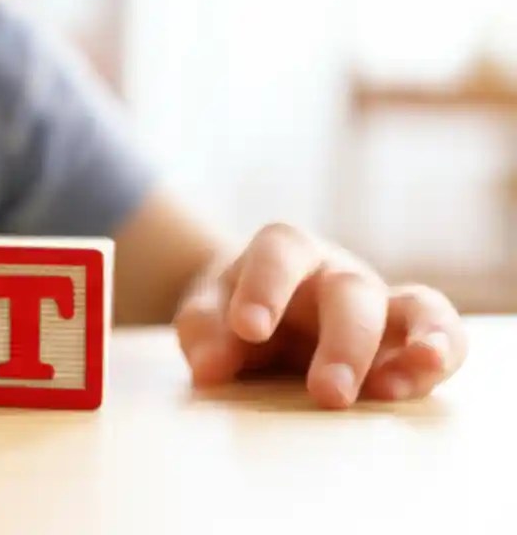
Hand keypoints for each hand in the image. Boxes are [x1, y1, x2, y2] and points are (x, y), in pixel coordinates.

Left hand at [173, 224, 466, 408]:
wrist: (258, 313)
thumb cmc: (231, 311)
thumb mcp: (206, 314)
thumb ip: (206, 333)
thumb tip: (211, 370)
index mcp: (285, 254)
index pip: (279, 254)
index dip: (266, 287)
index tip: (249, 328)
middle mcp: (336, 272)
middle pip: (350, 291)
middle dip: (343, 344)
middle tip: (328, 394)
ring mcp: (377, 302)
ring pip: (415, 307)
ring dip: (418, 342)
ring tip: (400, 387)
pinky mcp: (403, 337)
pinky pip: (442, 337)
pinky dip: (441, 357)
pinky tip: (417, 386)